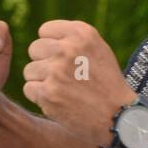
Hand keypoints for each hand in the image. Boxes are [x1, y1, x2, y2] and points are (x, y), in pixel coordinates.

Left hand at [22, 20, 134, 146]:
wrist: (119, 116)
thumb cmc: (107, 84)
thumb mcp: (98, 50)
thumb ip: (72, 40)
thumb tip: (43, 38)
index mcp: (82, 33)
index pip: (45, 31)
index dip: (51, 46)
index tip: (63, 60)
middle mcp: (68, 48)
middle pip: (34, 49)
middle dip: (44, 63)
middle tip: (62, 78)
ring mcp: (56, 70)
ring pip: (29, 70)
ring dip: (41, 81)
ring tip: (62, 91)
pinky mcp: (48, 92)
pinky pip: (29, 88)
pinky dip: (40, 98)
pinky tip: (58, 101)